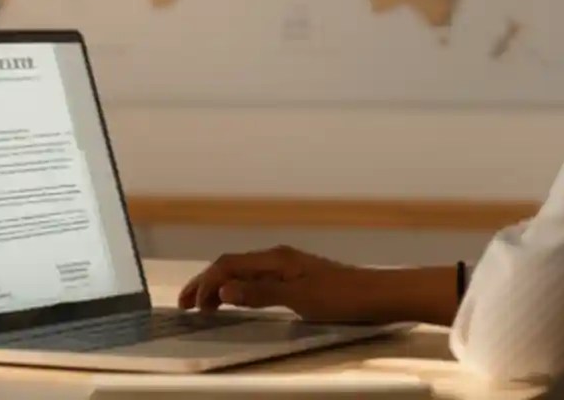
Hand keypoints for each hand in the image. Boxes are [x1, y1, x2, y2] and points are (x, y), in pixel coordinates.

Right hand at [177, 245, 459, 325]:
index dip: (204, 284)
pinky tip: (238, 300)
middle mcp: (278, 258)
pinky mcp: (297, 276)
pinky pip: (256, 278)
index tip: (189, 304)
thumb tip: (223, 290)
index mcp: (275, 259)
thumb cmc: (342, 296)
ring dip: (220, 286)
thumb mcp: (298, 298)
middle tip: (186, 304)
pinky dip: (238, 288)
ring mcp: (288, 266)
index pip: (227, 266)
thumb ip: (260, 294)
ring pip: (243, 271)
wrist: (378, 294)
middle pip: (231, 265)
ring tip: (205, 305)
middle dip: (205, 283)